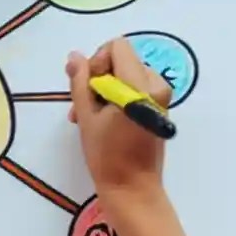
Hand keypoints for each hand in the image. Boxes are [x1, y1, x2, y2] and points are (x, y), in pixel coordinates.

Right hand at [66, 38, 171, 201]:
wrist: (132, 188)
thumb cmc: (106, 155)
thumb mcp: (86, 116)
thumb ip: (80, 81)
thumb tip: (74, 57)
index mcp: (139, 86)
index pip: (118, 47)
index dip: (98, 61)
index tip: (88, 86)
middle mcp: (156, 87)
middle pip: (123, 60)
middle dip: (100, 77)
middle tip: (82, 105)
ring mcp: (160, 99)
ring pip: (127, 75)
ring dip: (106, 89)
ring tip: (88, 116)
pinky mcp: (159, 110)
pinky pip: (136, 89)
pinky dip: (118, 98)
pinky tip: (102, 120)